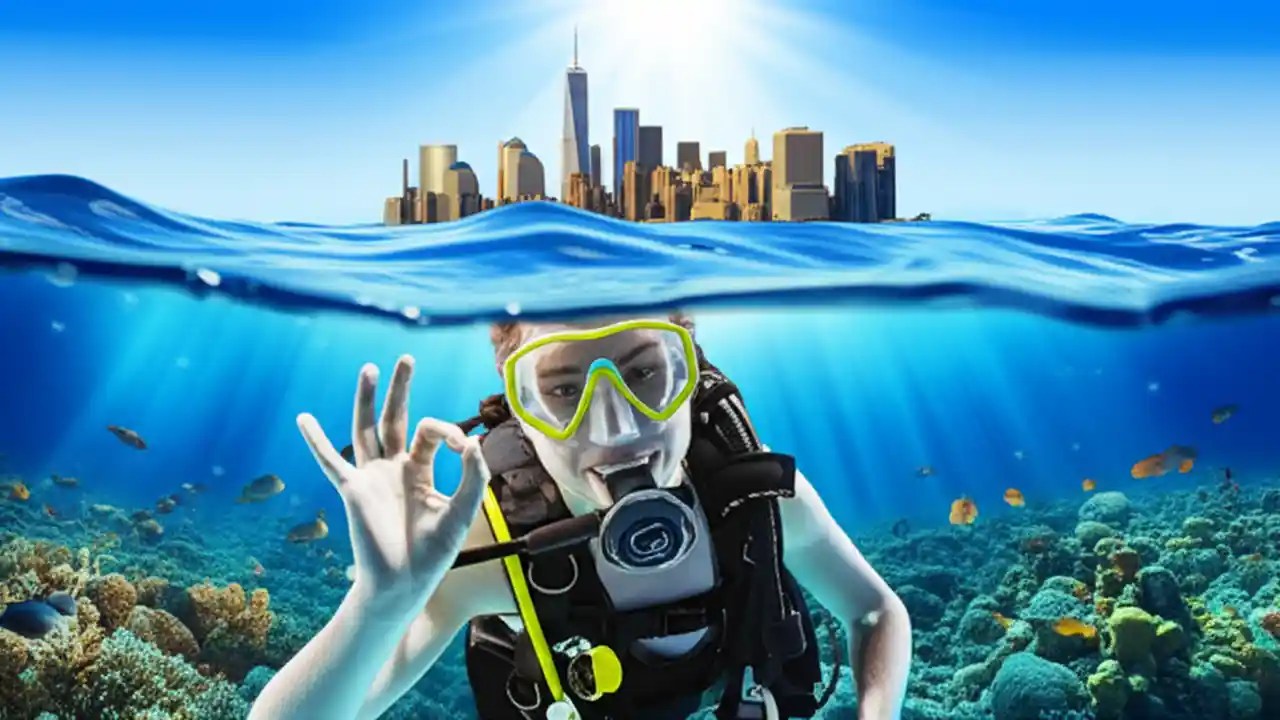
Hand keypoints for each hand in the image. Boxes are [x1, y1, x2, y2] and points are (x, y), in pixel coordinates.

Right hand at [296, 355, 489, 617]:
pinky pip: (331, 461)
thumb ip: (473, 477)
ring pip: (366, 429)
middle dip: (400, 389)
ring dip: (366, 399)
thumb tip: (472, 441)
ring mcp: (372, 477)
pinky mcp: (353, 491)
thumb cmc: (434, 554)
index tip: (461, 445)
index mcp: (421, 471)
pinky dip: (317, 441)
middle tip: (406, 358)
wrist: (403, 584)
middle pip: (395, 419)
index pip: (431, 434)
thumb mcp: (462, 512)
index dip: (447, 430)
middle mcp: (394, 469)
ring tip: (369, 367)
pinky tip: (304, 419)